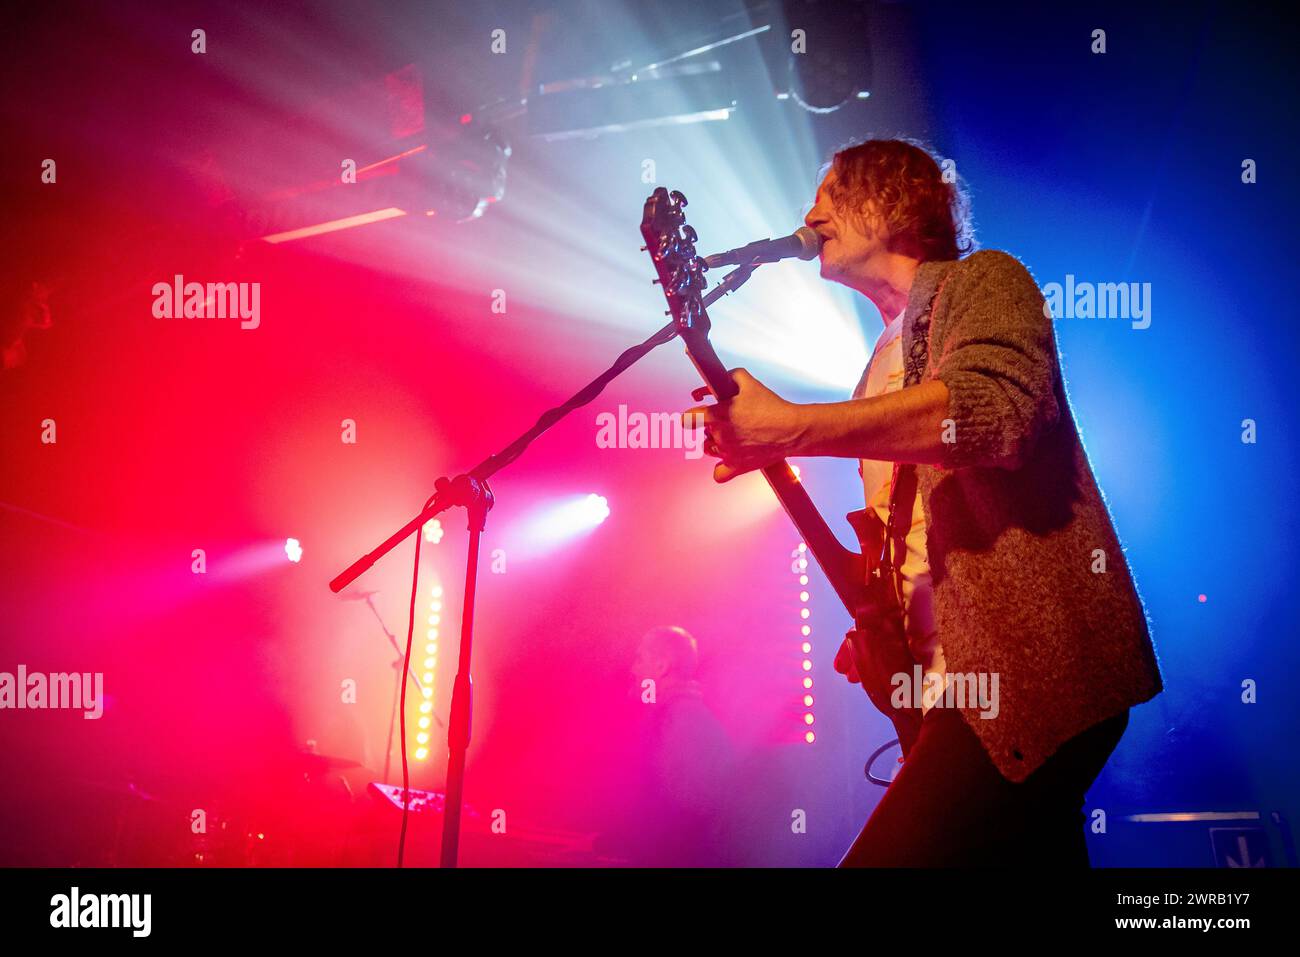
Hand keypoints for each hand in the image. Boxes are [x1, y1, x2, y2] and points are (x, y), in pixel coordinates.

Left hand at [681, 368, 803, 482]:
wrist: (792, 429)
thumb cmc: (771, 405)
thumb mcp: (748, 382)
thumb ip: (728, 377)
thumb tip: (715, 382)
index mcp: (717, 415)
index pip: (687, 420)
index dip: (690, 417)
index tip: (696, 416)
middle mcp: (719, 436)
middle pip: (702, 434)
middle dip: (713, 427)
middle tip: (731, 422)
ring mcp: (727, 453)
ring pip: (710, 450)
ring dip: (717, 444)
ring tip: (734, 437)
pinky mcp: (737, 467)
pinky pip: (719, 474)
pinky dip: (721, 468)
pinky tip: (729, 459)